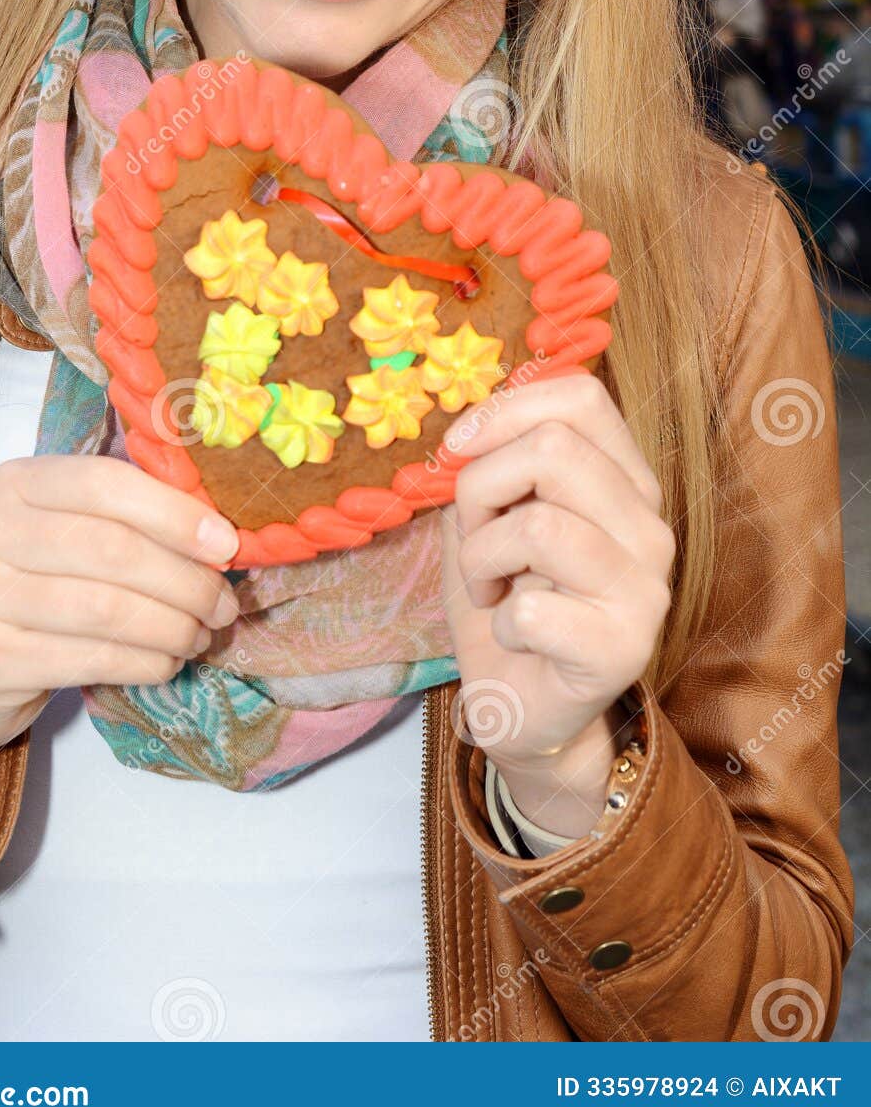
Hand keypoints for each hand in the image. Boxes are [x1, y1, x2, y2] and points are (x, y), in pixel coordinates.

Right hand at [0, 455, 241, 758]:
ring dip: (172, 626)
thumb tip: (221, 538)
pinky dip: (145, 662)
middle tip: (224, 604)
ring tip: (201, 635)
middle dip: (185, 580)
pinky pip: (91, 658)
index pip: (105, 483)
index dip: (174, 513)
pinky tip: (167, 662)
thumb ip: (130, 522)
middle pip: (112, 548)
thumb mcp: (71, 536)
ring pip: (106, 608)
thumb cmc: (36, 590)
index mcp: (16, 483)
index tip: (226, 545)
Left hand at [439, 370, 673, 838]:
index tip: (457, 449)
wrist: (528, 709)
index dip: (504, 409)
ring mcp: (646, 588)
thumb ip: (489, 466)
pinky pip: (531, 610)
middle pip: (553, 449)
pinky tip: (515, 636)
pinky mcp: (624, 649)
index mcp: (623, 481)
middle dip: (481, 488)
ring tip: (489, 589)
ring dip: (483, 559)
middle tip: (476, 538)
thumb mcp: (490, 519)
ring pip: (538, 526)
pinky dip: (499, 622)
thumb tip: (464, 436)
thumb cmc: (508, 604)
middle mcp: (649, 525)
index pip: (580, 397)